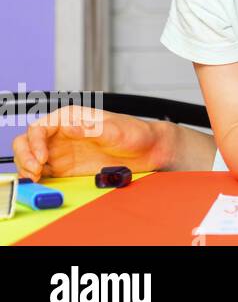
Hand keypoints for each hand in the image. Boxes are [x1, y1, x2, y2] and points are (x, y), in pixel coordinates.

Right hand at [12, 106, 165, 180]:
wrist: (149, 150)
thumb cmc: (135, 133)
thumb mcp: (116, 130)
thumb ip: (92, 129)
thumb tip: (69, 127)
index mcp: (71, 118)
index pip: (40, 127)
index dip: (35, 142)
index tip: (42, 156)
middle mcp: (62, 133)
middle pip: (28, 142)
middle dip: (25, 155)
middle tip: (35, 171)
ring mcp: (61, 151)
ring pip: (30, 157)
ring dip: (27, 168)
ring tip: (36, 179)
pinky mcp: (65, 168)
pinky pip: (42, 172)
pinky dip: (36, 178)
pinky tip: (40, 183)